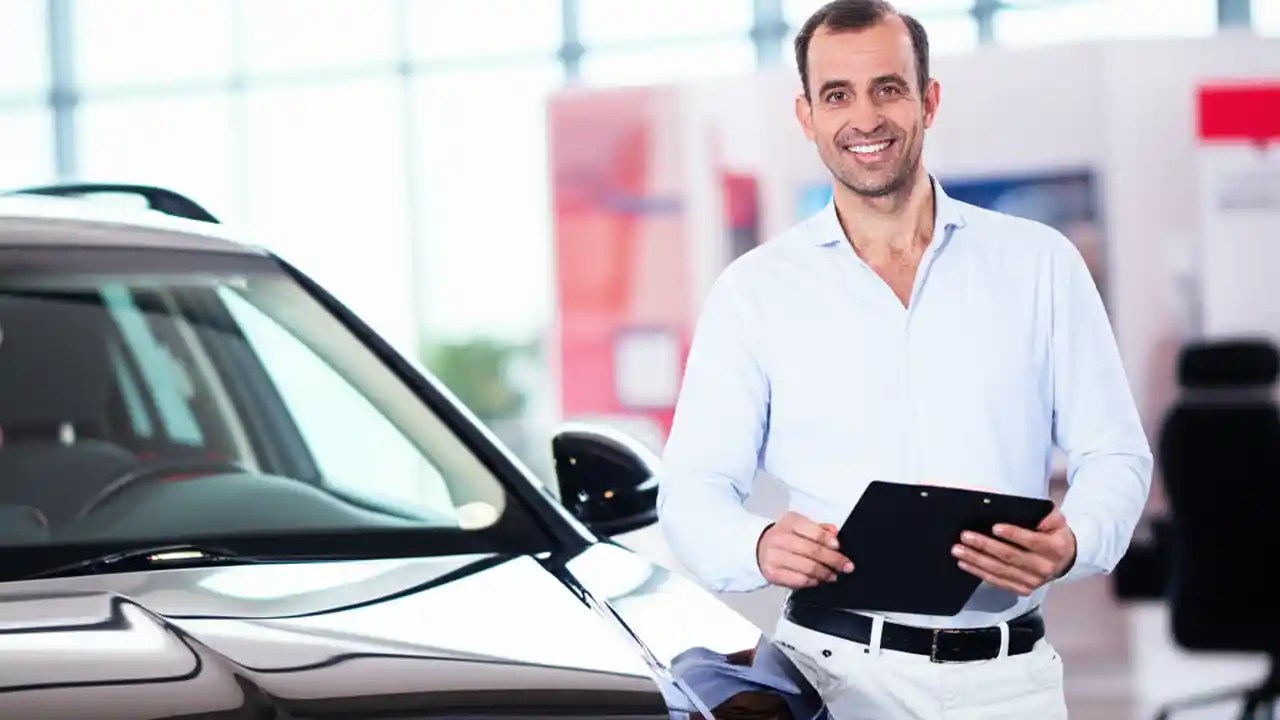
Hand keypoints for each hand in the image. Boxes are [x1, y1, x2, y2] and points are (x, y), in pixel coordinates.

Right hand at [756, 512, 854, 588]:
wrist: (758, 548)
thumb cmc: (783, 538)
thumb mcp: (799, 526)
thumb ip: (818, 529)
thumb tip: (834, 532)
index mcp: (789, 522)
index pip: (813, 531)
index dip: (828, 540)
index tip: (839, 547)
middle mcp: (780, 538)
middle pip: (812, 551)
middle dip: (833, 560)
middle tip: (846, 566)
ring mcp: (775, 557)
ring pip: (807, 567)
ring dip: (824, 573)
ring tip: (833, 575)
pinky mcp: (773, 574)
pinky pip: (799, 580)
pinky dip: (812, 581)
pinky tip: (818, 580)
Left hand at [953, 507, 1076, 595]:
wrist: (1064, 560)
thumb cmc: (1054, 535)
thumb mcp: (1057, 521)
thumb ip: (1046, 514)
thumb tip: (1028, 510)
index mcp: (1055, 548)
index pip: (1032, 541)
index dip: (1014, 535)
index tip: (994, 527)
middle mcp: (1045, 567)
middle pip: (1010, 557)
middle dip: (985, 546)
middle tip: (965, 536)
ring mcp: (1033, 581)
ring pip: (1000, 571)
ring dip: (977, 560)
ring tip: (959, 550)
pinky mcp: (1023, 589)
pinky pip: (998, 582)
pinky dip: (980, 573)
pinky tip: (965, 564)